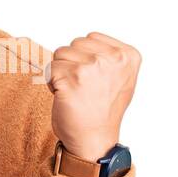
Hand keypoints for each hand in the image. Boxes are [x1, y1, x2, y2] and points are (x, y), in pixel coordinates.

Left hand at [46, 32, 140, 160]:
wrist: (94, 139)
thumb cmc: (103, 108)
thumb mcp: (121, 77)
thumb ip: (109, 55)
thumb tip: (83, 42)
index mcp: (128, 55)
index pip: (91, 38)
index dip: (85, 58)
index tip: (95, 80)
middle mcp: (113, 59)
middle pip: (74, 44)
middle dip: (72, 64)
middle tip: (83, 88)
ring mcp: (92, 68)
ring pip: (59, 54)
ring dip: (61, 73)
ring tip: (75, 92)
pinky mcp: (72, 79)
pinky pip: (49, 69)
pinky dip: (51, 83)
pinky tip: (65, 97)